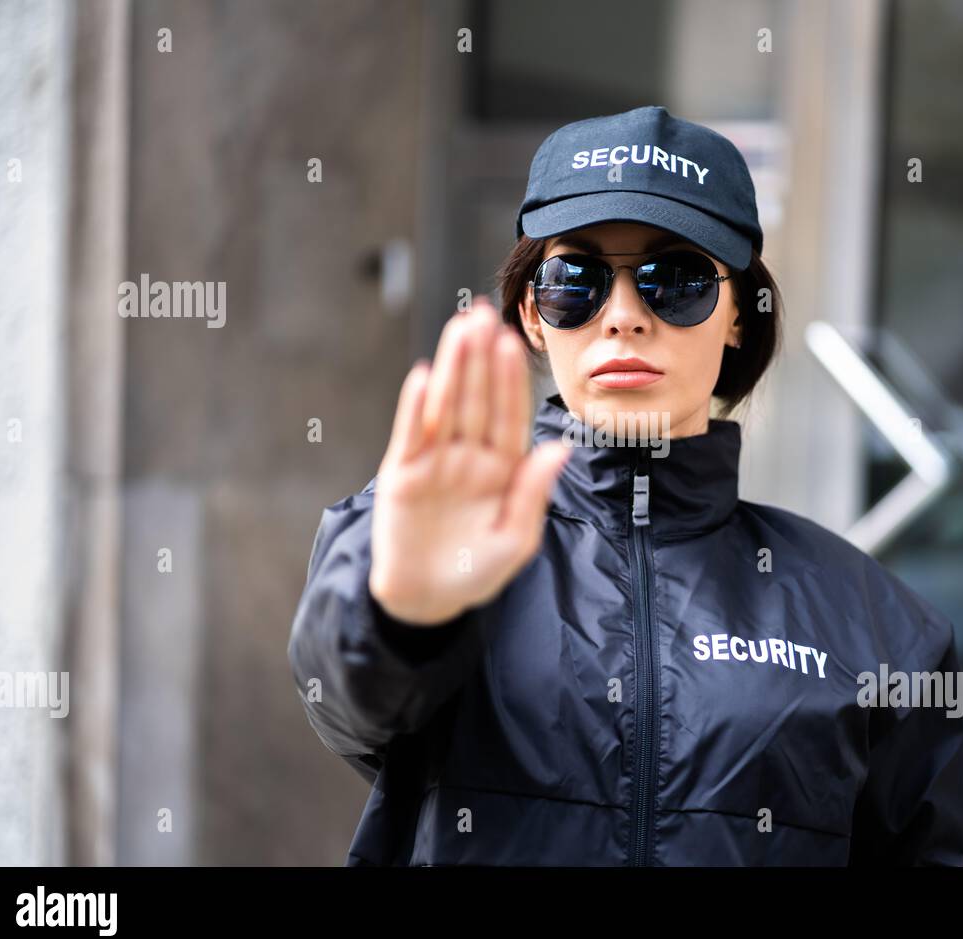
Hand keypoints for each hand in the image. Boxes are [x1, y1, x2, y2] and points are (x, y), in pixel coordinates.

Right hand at [367, 297, 570, 625]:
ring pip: (445, 406)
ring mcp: (435, 463)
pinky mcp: (403, 475)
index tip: (514, 343)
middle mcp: (469, 457)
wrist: (427, 601)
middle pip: (476, 399)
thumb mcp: (515, 541)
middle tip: (483, 313)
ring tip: (458, 329)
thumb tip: (559, 449)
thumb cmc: (476, 572)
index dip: (510, 380)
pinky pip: (411, 435)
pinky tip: (422, 376)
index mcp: (502, 468)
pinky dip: (415, 407)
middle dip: (480, 357)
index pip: (509, 415)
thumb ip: (533, 494)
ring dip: (452, 367)